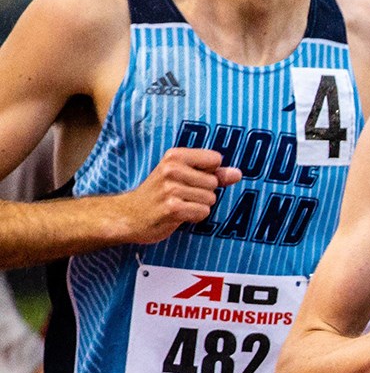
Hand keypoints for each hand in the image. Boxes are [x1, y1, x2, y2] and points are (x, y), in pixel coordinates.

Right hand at [121, 148, 240, 244]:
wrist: (129, 216)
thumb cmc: (159, 194)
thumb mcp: (183, 176)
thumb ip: (213, 173)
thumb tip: (238, 174)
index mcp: (175, 155)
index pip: (215, 159)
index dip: (210, 172)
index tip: (192, 178)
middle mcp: (171, 169)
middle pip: (214, 183)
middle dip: (204, 193)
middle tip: (182, 195)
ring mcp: (171, 189)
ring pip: (210, 199)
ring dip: (199, 206)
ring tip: (179, 204)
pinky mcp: (172, 208)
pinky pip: (203, 212)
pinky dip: (194, 217)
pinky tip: (178, 215)